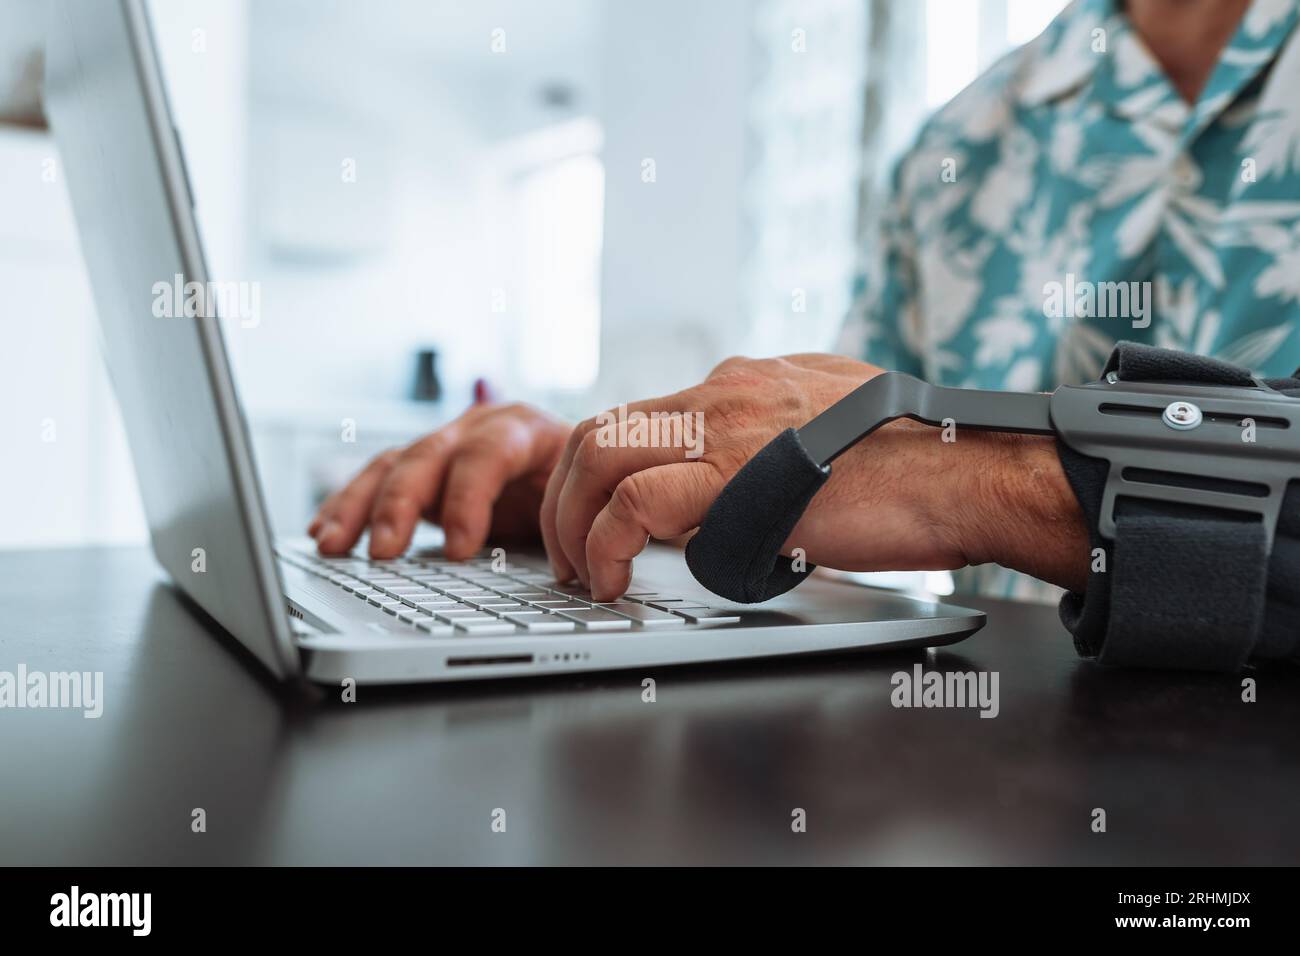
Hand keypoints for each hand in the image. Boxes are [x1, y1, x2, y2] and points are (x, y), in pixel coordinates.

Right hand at [309, 402, 570, 559]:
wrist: (580, 472)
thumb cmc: (585, 489)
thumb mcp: (587, 499)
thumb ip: (570, 523)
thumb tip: (562, 570)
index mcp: (524, 429)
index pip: (487, 454)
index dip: (469, 499)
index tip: (459, 550)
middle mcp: (477, 427)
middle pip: (428, 456)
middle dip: (400, 506)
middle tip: (385, 554)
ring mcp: (445, 446)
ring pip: (392, 467)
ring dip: (358, 507)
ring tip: (332, 546)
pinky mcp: (422, 471)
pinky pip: (377, 482)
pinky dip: (349, 509)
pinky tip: (324, 535)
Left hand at [540, 353, 1088, 600]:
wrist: (967, 470)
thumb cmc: (919, 464)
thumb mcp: (832, 430)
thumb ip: (774, 447)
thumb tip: (735, 497)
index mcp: (746, 381)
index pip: (642, 413)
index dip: (601, 472)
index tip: (596, 520)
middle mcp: (725, 388)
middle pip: (601, 427)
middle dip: (565, 494)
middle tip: (569, 551)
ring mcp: (725, 424)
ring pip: (598, 452)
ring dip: (572, 520)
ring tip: (583, 573)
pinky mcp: (733, 474)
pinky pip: (634, 504)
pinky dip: (607, 545)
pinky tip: (616, 580)